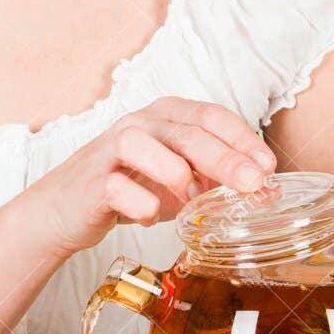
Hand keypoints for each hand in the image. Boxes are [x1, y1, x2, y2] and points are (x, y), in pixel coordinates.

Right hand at [29, 96, 276, 258]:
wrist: (65, 210)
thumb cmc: (127, 188)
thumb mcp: (175, 178)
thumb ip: (211, 175)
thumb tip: (262, 188)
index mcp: (163, 115)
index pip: (210, 115)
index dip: (243, 139)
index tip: (268, 167)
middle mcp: (138, 124)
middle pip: (188, 132)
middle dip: (227, 159)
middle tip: (254, 186)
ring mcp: (111, 149)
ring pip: (150, 147)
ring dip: (180, 177)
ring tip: (192, 203)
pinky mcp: (92, 182)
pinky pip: (121, 189)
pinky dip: (142, 207)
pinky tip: (150, 218)